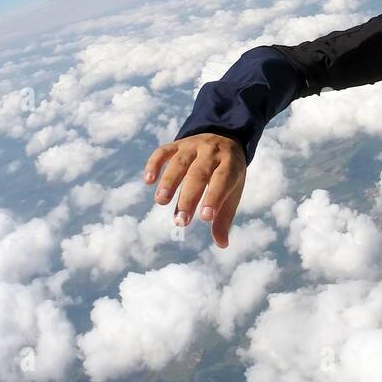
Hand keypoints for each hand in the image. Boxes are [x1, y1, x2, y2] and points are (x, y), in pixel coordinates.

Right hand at [143, 133, 246, 247]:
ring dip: (169, 182)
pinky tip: (148, 181)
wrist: (224, 137)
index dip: (214, 198)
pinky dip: (154, 164)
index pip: (222, 180)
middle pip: (199, 174)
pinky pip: (163, 151)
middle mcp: (211, 152)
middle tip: (180, 221)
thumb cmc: (227, 173)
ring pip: (180, 162)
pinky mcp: (177, 144)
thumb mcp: (232, 190)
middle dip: (189, 197)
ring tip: (161, 202)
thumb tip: (222, 244)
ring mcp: (193, 146)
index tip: (205, 218)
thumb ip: (224, 216)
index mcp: (230, 164)